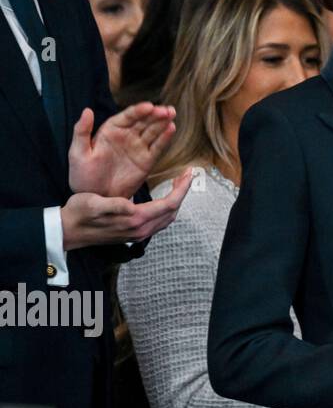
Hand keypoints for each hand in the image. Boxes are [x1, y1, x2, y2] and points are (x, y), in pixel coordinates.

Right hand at [60, 168, 193, 249]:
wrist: (68, 231)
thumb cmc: (78, 213)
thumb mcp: (93, 204)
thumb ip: (113, 205)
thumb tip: (129, 205)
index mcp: (134, 220)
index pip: (169, 204)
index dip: (182, 189)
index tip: (188, 174)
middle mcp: (140, 230)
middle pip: (172, 211)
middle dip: (182, 193)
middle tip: (185, 175)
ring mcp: (138, 234)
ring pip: (167, 218)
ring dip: (176, 201)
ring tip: (177, 184)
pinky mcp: (134, 234)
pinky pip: (159, 222)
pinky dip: (166, 209)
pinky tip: (164, 198)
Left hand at [68, 104, 177, 198]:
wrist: (95, 198)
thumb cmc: (82, 176)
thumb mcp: (77, 153)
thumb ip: (81, 131)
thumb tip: (87, 111)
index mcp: (110, 131)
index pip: (127, 117)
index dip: (138, 110)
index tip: (149, 106)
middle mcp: (126, 137)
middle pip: (144, 121)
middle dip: (155, 114)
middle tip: (166, 110)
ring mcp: (138, 148)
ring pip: (153, 131)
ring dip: (163, 122)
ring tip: (171, 114)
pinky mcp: (147, 161)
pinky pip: (158, 147)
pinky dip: (165, 138)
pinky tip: (171, 129)